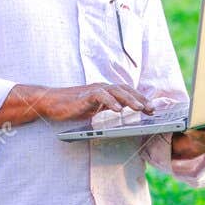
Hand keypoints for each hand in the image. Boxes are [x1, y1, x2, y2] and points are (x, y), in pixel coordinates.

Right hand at [35, 82, 153, 122]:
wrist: (51, 102)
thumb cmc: (73, 107)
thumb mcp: (95, 109)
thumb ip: (108, 109)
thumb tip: (123, 116)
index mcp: (107, 92)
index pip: (127, 93)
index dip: (141, 99)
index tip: (153, 109)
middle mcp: (103, 88)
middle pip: (126, 90)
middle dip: (140, 99)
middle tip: (152, 109)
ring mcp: (94, 90)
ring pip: (116, 91)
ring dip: (130, 99)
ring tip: (140, 108)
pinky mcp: (85, 95)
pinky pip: (101, 96)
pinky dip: (111, 101)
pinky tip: (118, 109)